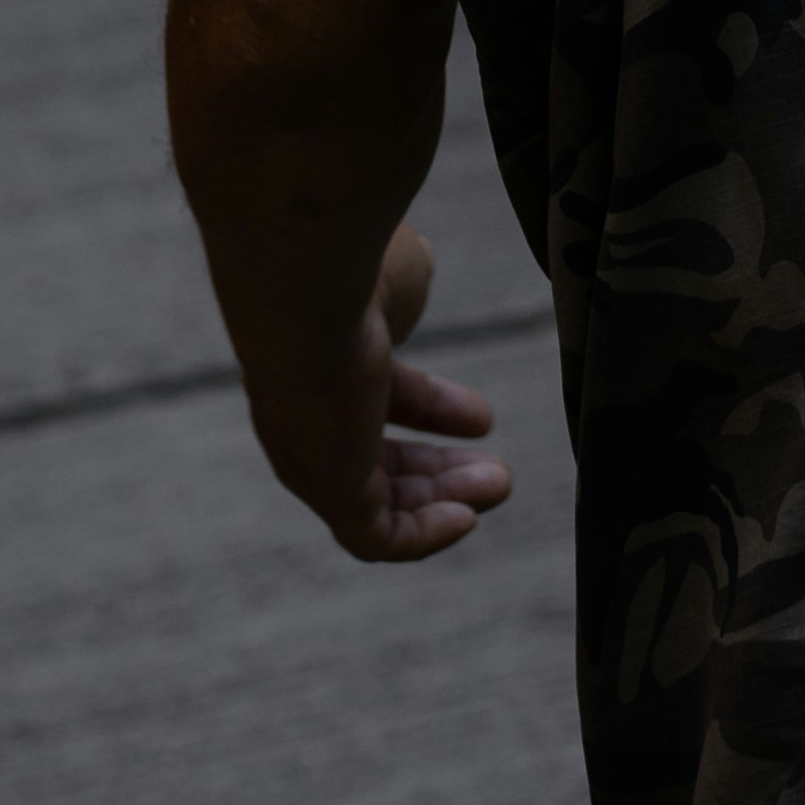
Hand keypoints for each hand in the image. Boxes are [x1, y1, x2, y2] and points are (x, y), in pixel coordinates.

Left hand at [249, 224, 509, 564]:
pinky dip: (422, 536)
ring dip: (442, 498)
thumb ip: (404, 298)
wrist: (307, 288)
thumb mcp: (394, 280)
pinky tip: (466, 519)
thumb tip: (406, 302)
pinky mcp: (329, 490)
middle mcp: (304, 414)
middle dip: (439, 467)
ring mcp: (312, 456)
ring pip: (379, 500)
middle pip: (374, 456)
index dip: (431, 407)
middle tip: (497, 469)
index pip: (374, 396)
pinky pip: (375, 536)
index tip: (481, 418)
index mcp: (318, 358)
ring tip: (499, 485)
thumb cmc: (349, 268)